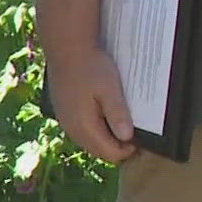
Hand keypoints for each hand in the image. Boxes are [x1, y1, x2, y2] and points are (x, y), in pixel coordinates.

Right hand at [47, 45, 136, 163]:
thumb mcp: (109, 88)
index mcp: (84, 126)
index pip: (110, 153)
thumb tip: (127, 137)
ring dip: (105, 139)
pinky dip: (93, 130)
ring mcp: (65, 122)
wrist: (65, 47)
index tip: (139, 138)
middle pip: (99, 151)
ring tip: (118, 123)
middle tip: (132, 133)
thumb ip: (117, 114)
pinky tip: (101, 115)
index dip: (127, 150)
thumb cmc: (90, 66)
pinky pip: (80, 131)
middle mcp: (72, 129)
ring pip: (89, 143)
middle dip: (116, 147)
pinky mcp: (62, 113)